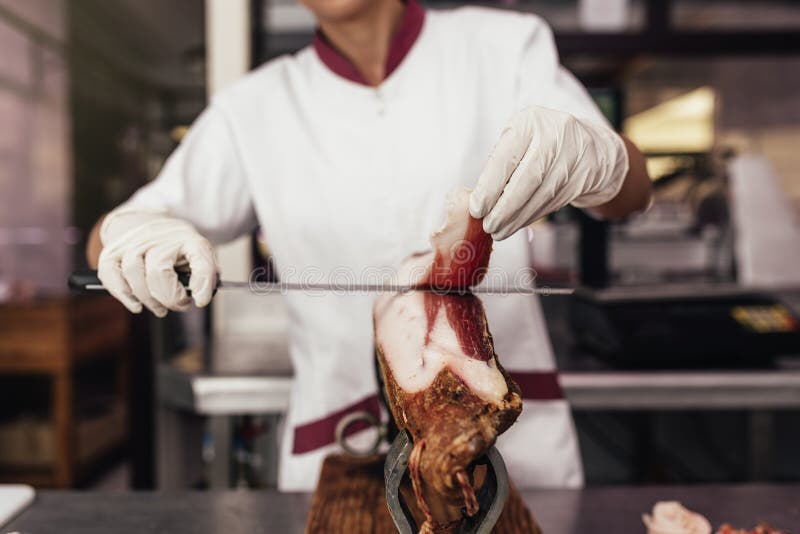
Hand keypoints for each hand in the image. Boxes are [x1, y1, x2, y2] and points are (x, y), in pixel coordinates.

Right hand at [97, 209, 216, 316]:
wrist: (147, 223)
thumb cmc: (176, 248)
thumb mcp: (198, 255)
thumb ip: (204, 274)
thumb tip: (201, 298)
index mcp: (187, 239)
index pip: (198, 258)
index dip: (203, 282)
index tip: (200, 301)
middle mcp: (158, 237)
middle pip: (158, 270)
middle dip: (170, 297)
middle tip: (179, 305)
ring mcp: (132, 242)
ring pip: (133, 271)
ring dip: (147, 298)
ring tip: (160, 309)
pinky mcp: (113, 251)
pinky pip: (110, 272)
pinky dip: (121, 293)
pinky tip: (136, 305)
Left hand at [469, 105, 628, 239]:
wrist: (592, 148)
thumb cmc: (542, 143)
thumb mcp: (520, 139)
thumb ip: (500, 161)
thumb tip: (478, 200)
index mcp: (530, 121)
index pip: (506, 158)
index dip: (489, 187)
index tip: (476, 208)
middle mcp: (556, 135)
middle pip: (526, 179)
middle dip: (503, 208)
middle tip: (487, 226)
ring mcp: (574, 156)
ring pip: (540, 195)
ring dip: (516, 218)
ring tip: (499, 231)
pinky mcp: (584, 178)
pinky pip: (552, 202)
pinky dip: (531, 217)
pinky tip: (518, 224)